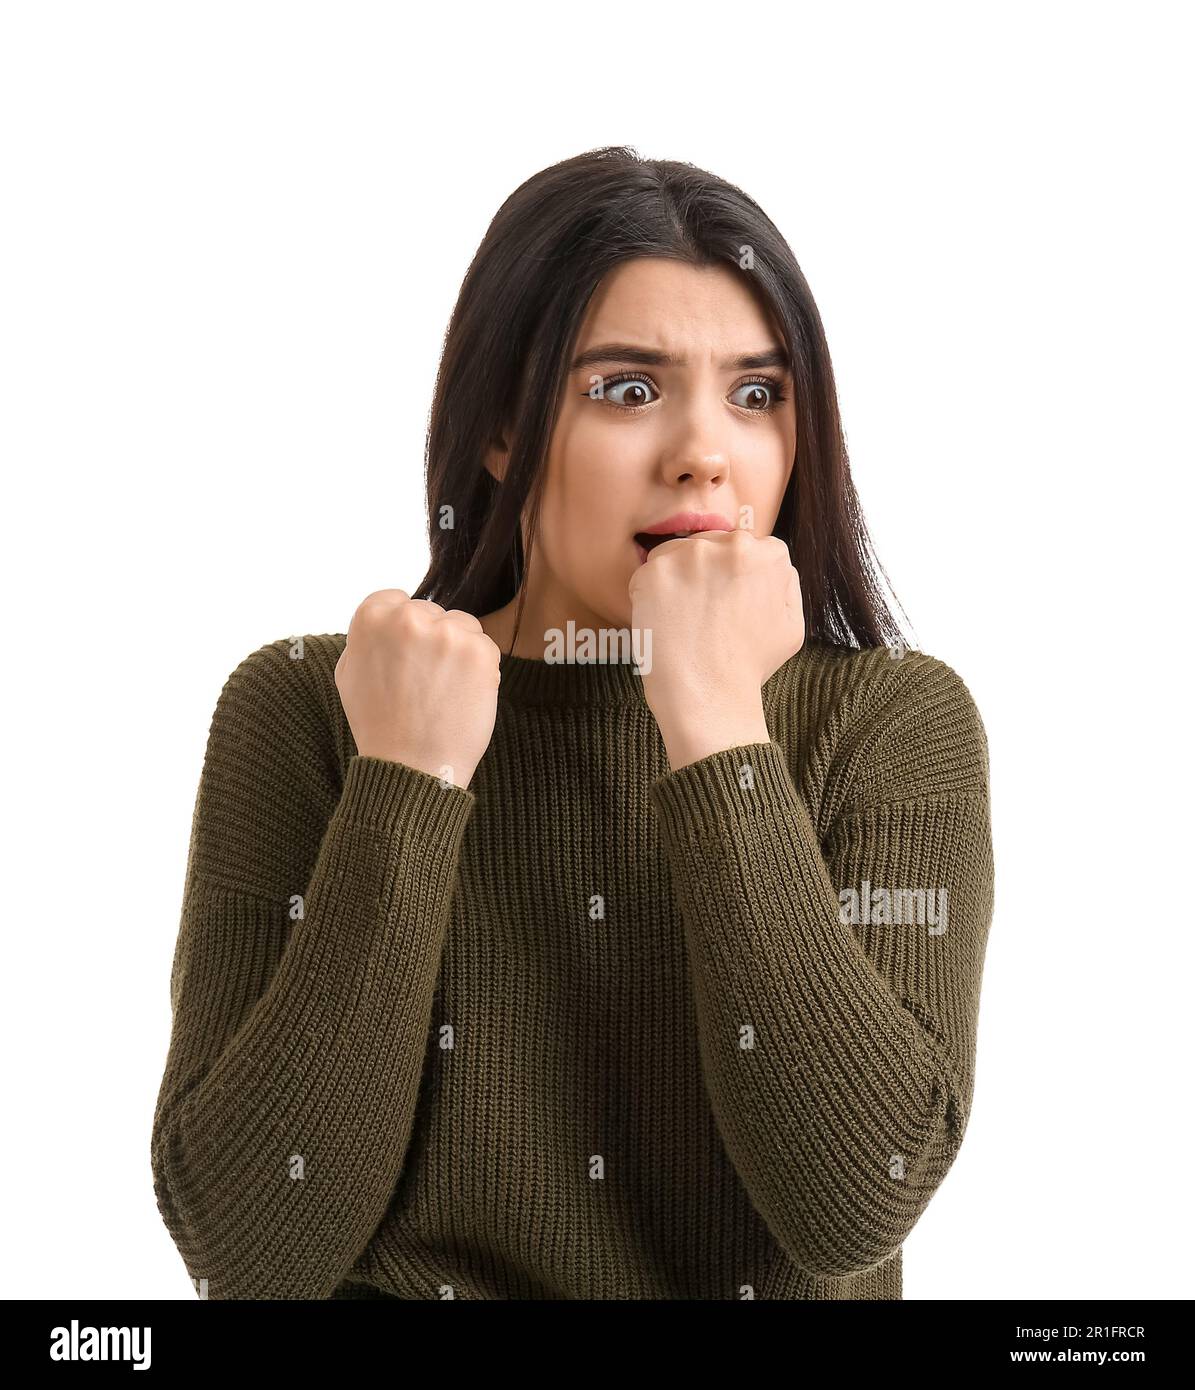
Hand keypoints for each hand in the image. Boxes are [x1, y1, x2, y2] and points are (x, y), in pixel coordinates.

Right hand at [335, 589, 501, 789]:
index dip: (403, 630)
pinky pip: (485, 648)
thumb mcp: (349, 672)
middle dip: (432, 641)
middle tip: (424, 683)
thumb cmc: (378, 724)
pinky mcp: (479, 651)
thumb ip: (367, 637)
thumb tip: (386, 616)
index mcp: (371, 617)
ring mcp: (446, 633)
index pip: (395, 599)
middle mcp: (408, 617)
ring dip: (459, 651)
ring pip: (462, 627)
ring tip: (442, 691)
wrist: (410, 766)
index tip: (405, 656)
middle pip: (432, 613)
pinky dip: (480, 670)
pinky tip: (461, 696)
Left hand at [627, 530, 804, 768]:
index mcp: (769, 554)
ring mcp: (691, 555)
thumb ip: (785, 584)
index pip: (743, 548)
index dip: (730, 577)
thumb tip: (770, 564)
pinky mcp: (656, 571)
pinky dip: (649, 595)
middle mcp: (733, 545)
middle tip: (700, 615)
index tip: (724, 604)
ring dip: (676, 580)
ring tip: (683, 620)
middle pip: (710, 544)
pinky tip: (663, 622)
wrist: (709, 697)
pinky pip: (647, 573)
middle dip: (703, 574)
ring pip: (677, 554)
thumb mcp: (792, 624)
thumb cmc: (748, 668)